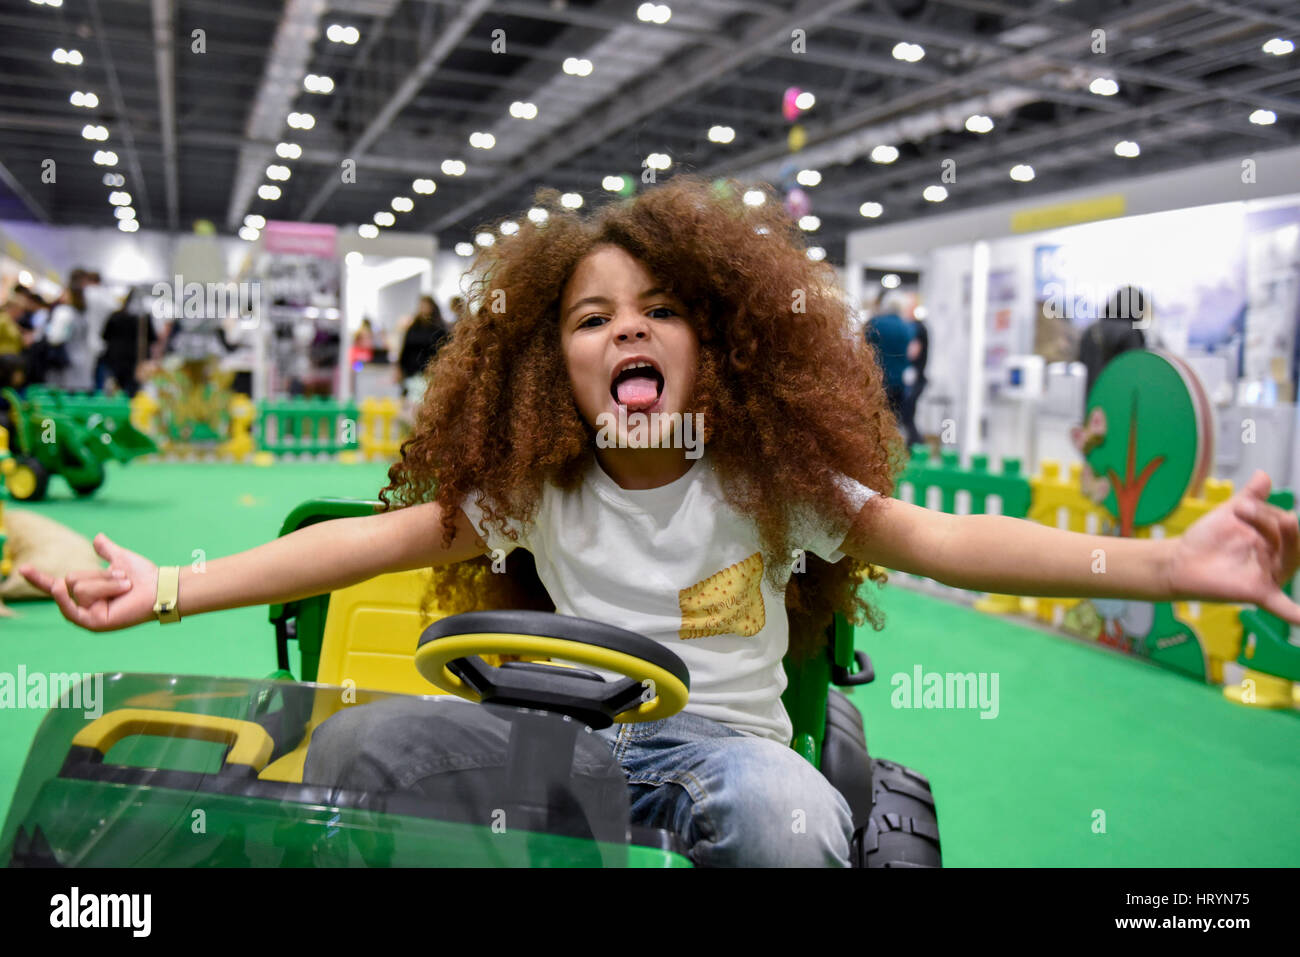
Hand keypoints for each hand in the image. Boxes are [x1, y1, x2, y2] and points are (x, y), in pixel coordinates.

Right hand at [18, 533, 158, 631]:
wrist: (160, 587)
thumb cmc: (144, 576)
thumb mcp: (120, 559)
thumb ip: (106, 551)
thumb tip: (97, 538)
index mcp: (87, 592)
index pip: (56, 584)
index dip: (38, 578)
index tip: (22, 569)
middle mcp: (84, 605)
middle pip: (73, 579)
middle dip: (100, 574)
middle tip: (123, 579)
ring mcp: (87, 616)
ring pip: (80, 587)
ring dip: (107, 582)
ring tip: (126, 587)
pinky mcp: (93, 624)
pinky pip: (72, 608)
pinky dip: (66, 599)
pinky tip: (61, 588)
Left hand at [1166, 471, 1299, 623]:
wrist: (1179, 558)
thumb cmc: (1207, 538)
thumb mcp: (1231, 513)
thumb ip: (1251, 496)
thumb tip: (1263, 475)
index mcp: (1274, 540)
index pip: (1286, 523)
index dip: (1267, 511)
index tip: (1243, 503)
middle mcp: (1278, 559)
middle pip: (1291, 539)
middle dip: (1269, 519)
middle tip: (1245, 507)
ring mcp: (1270, 577)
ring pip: (1288, 558)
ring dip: (1269, 531)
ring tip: (1246, 513)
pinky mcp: (1257, 593)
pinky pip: (1280, 606)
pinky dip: (1294, 614)